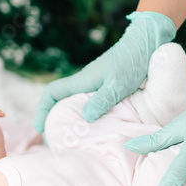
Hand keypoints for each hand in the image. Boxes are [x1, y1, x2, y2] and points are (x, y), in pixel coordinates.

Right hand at [32, 11, 175, 132]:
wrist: (145, 44)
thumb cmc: (131, 61)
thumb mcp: (118, 84)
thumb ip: (102, 100)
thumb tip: (85, 117)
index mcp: (82, 80)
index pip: (52, 92)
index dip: (43, 109)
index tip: (40, 127)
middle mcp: (85, 82)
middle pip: (60, 101)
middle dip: (54, 119)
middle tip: (56, 140)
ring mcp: (95, 84)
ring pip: (75, 103)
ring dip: (70, 119)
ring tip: (73, 139)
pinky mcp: (106, 86)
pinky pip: (90, 103)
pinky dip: (86, 116)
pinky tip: (95, 127)